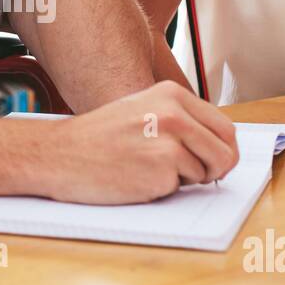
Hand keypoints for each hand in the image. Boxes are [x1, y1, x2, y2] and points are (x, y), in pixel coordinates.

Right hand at [40, 81, 239, 204]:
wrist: (58, 154)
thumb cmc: (96, 138)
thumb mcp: (141, 111)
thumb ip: (178, 120)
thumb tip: (217, 146)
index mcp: (171, 94)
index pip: (224, 127)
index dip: (222, 150)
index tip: (212, 161)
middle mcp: (174, 113)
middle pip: (226, 151)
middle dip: (215, 169)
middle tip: (196, 177)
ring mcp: (169, 141)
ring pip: (207, 171)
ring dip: (185, 180)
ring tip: (150, 170)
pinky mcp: (161, 169)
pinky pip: (181, 188)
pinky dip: (164, 190)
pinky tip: (137, 179)